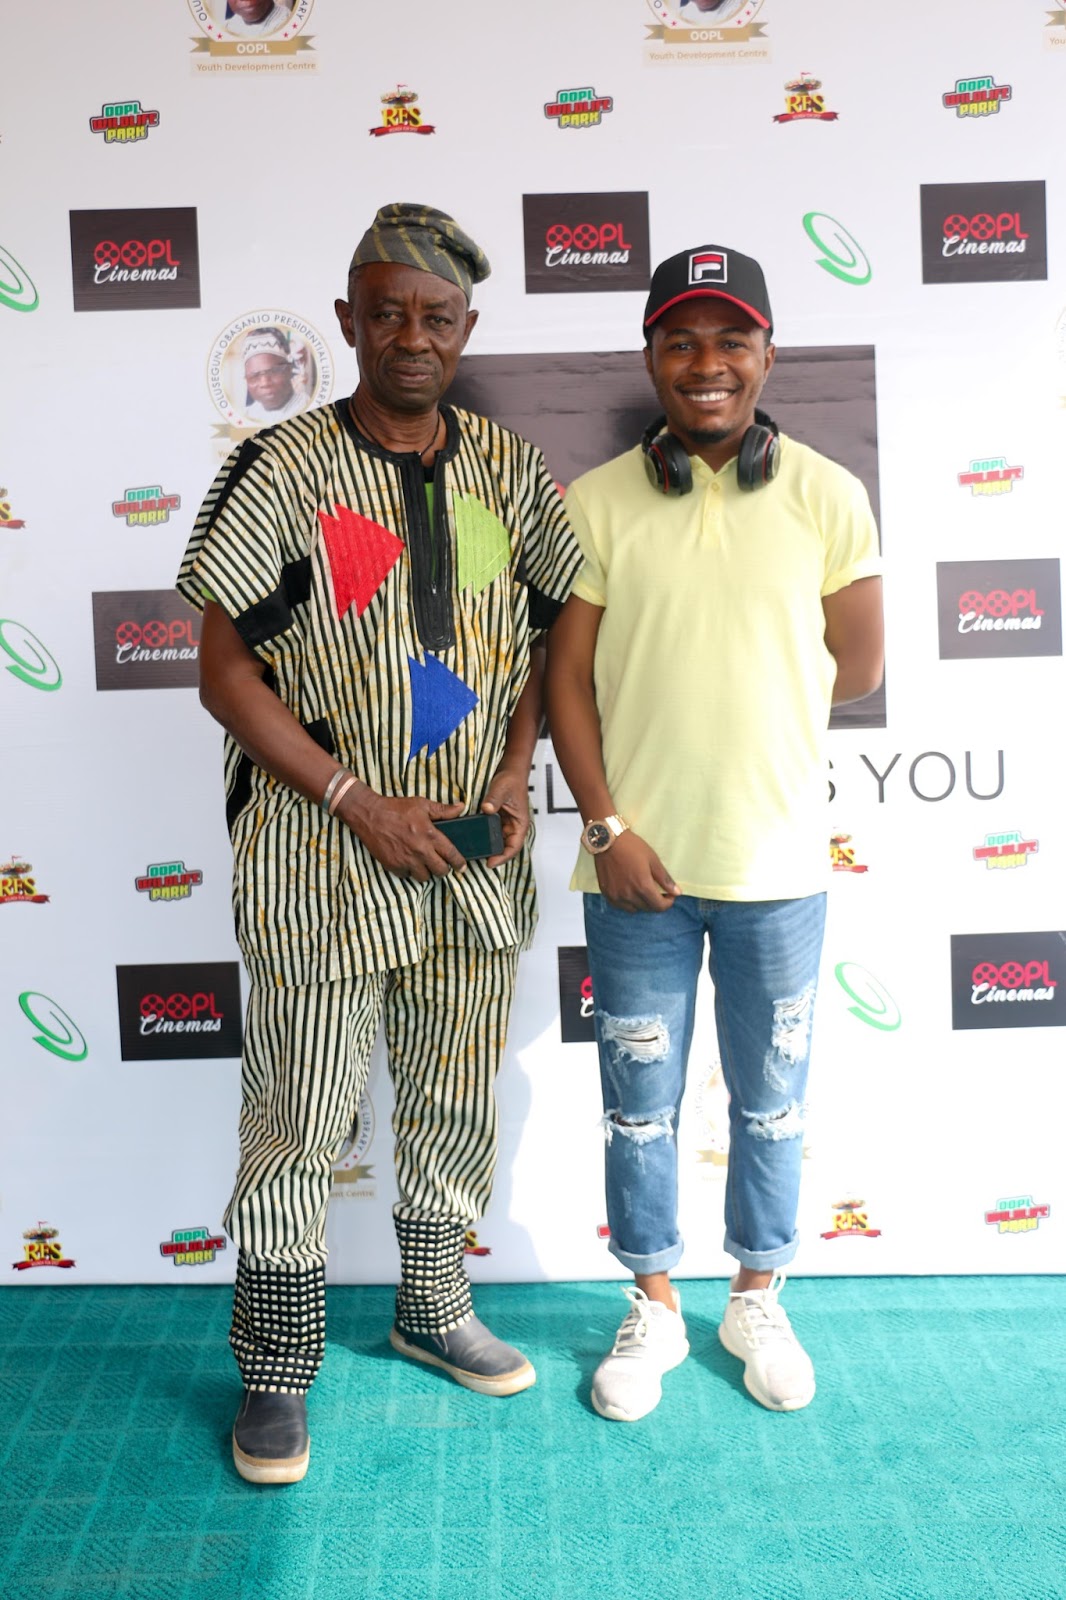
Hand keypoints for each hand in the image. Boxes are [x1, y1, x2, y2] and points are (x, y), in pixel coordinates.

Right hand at [338, 789, 466, 881]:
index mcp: (430, 835)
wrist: (369, 815)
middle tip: (440, 863)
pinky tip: (408, 861)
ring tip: (423, 863)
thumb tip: (461, 807)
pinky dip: (409, 871)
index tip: (462, 867)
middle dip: (443, 869)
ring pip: (424, 877)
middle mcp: (420, 851)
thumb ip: (443, 810)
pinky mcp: (393, 866)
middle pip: (440, 871)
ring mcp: (406, 860)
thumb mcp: (422, 804)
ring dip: (426, 871)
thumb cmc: (396, 808)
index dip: (459, 863)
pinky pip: (407, 876)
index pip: (451, 854)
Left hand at [480, 759, 531, 867]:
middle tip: (477, 858)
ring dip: (487, 847)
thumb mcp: (501, 789)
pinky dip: (483, 837)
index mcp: (520, 824)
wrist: (510, 770)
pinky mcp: (497, 820)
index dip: (503, 858)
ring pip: (496, 841)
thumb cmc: (511, 779)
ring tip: (473, 852)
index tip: (490, 863)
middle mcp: (513, 827)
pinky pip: (490, 833)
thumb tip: (487, 809)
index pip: (514, 847)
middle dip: (493, 855)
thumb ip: (494, 799)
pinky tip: (472, 839)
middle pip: (504, 847)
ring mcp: (505, 824)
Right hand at [595, 831, 678, 912]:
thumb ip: (665, 878)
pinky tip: (630, 893)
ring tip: (643, 892)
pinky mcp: (606, 893)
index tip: (670, 895)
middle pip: (647, 908)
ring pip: (634, 909)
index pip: (659, 906)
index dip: (668, 903)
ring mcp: (616, 895)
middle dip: (656, 902)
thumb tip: (677, 893)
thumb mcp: (653, 860)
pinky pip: (620, 906)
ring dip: (642, 904)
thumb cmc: (632, 847)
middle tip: (659, 892)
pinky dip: (628, 903)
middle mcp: (629, 895)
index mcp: (643, 886)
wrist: (607, 840)